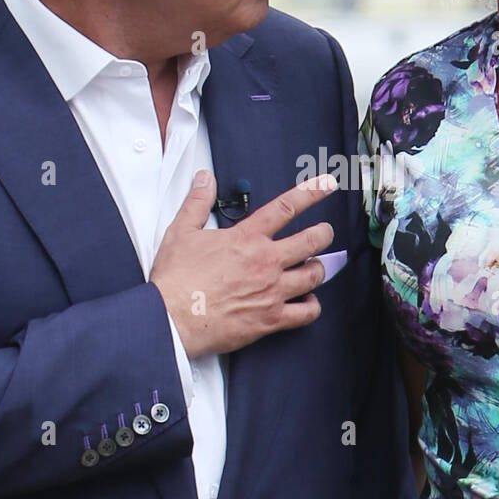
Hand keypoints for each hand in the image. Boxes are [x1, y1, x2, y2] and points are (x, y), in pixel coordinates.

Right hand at [150, 170, 338, 358]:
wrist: (172, 318)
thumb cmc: (176, 279)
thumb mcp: (181, 231)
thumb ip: (197, 202)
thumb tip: (204, 179)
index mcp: (246, 239)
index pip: (286, 208)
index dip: (311, 193)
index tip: (326, 185)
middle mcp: (265, 262)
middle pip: (311, 241)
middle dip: (324, 233)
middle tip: (325, 232)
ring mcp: (271, 291)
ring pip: (313, 276)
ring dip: (319, 268)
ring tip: (316, 266)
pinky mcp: (271, 319)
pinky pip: (305, 313)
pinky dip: (312, 306)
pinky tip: (309, 301)